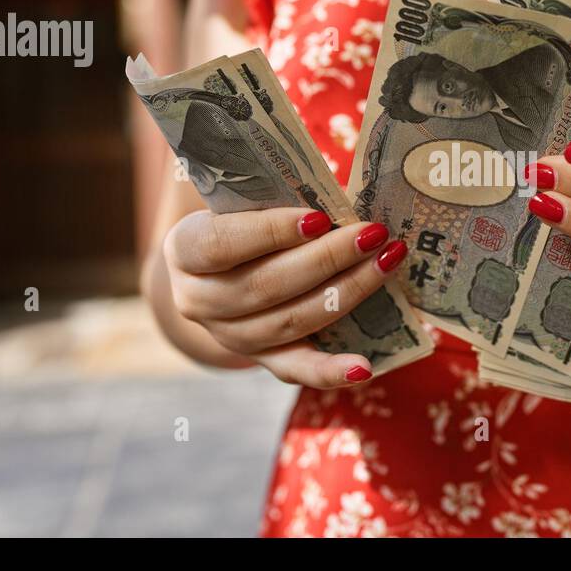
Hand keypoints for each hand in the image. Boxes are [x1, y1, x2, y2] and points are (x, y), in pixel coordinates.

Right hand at [162, 207, 406, 387]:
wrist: (221, 267)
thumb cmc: (242, 218)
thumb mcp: (241, 201)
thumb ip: (273, 199)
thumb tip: (337, 202)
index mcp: (184, 250)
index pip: (223, 244)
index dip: (272, 232)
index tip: (319, 218)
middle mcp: (198, 301)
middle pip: (266, 285)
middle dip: (327, 259)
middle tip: (373, 235)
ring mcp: (230, 336)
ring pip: (290, 321)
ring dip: (346, 293)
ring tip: (386, 263)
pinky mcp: (262, 358)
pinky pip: (297, 370)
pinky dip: (331, 371)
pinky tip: (364, 367)